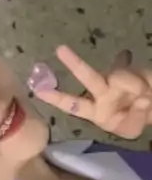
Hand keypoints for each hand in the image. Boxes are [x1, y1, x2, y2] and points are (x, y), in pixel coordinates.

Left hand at [35, 46, 151, 139]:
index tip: (38, 90)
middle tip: (59, 49)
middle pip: (88, 77)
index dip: (56, 98)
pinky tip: (148, 86)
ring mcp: (117, 79)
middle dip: (74, 63)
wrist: (151, 107)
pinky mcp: (135, 70)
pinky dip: (145, 81)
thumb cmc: (132, 120)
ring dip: (134, 86)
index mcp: (94, 110)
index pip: (73, 104)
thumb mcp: (131, 129)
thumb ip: (134, 119)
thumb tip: (139, 99)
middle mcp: (102, 91)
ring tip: (146, 96)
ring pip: (119, 76)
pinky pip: (140, 74)